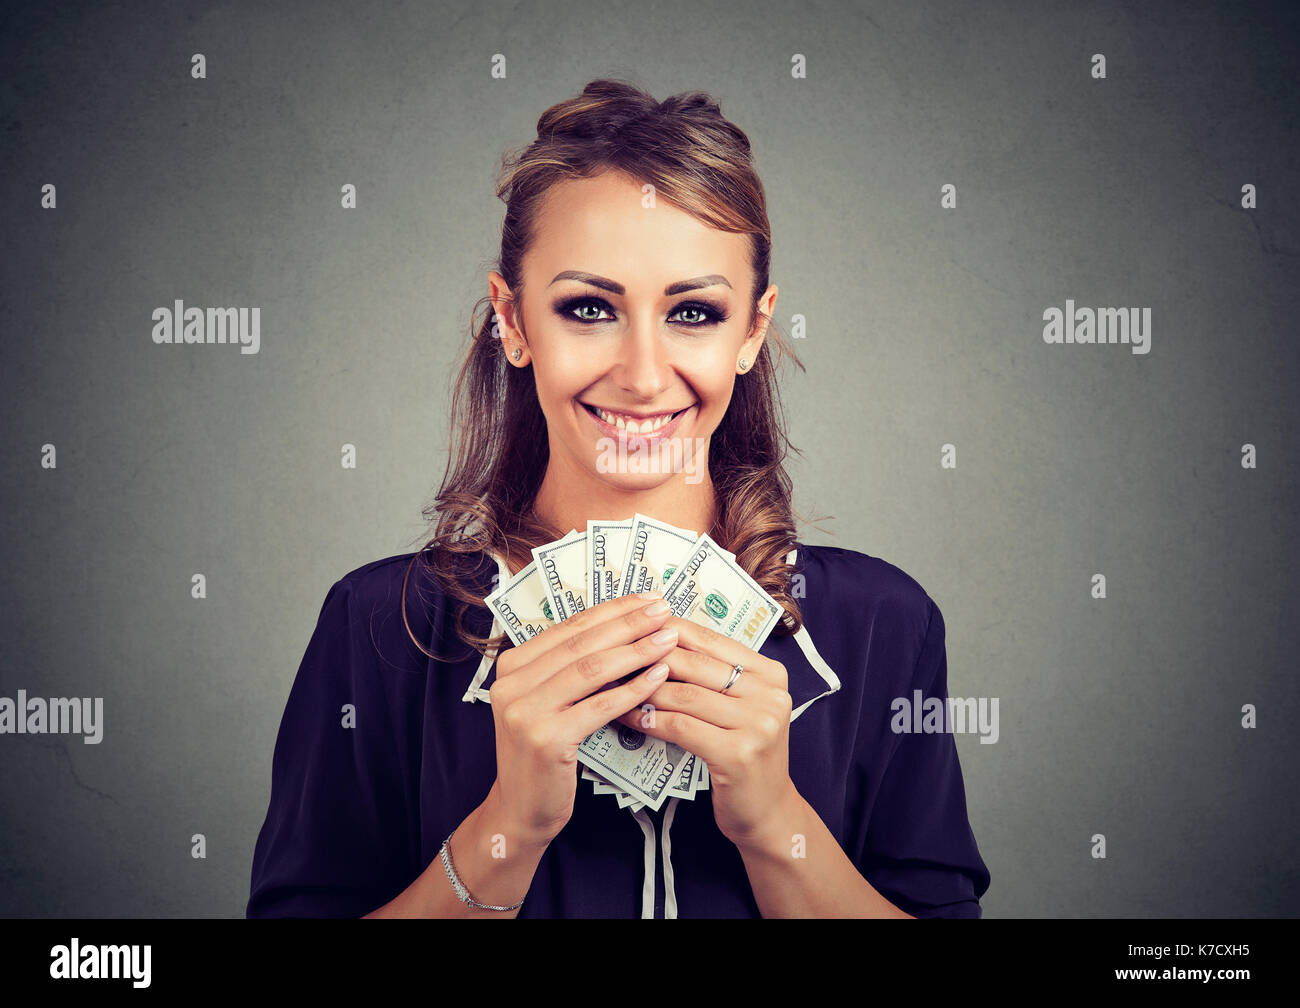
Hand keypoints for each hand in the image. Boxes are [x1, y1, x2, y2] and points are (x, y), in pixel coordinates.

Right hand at [488, 591, 677, 846]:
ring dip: (636, 651)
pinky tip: (659, 676)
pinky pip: (600, 706)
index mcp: (511, 665)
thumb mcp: (549, 701)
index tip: (648, 598)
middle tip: (664, 611)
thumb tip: (623, 627)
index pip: (570, 626)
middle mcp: (511, 683)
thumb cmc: (545, 752)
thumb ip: (571, 668)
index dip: (612, 609)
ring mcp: (525, 711)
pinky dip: (633, 689)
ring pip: (592, 670)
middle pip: (582, 643)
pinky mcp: (546, 738)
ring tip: (669, 639)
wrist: (523, 809)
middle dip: (629, 623)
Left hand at [613, 616, 795, 848]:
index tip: (634, 629)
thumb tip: (657, 641)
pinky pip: (681, 727)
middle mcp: (770, 693)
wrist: (768, 810)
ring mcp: (758, 724)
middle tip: (613, 655)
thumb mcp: (740, 706)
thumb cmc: (744, 753)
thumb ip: (712, 676)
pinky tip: (629, 717)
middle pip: (695, 664)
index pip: (711, 640)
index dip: (668, 631)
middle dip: (649, 658)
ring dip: (642, 690)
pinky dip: (650, 720)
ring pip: (684, 695)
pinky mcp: (738, 753)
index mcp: (770, 673)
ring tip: (614, 687)